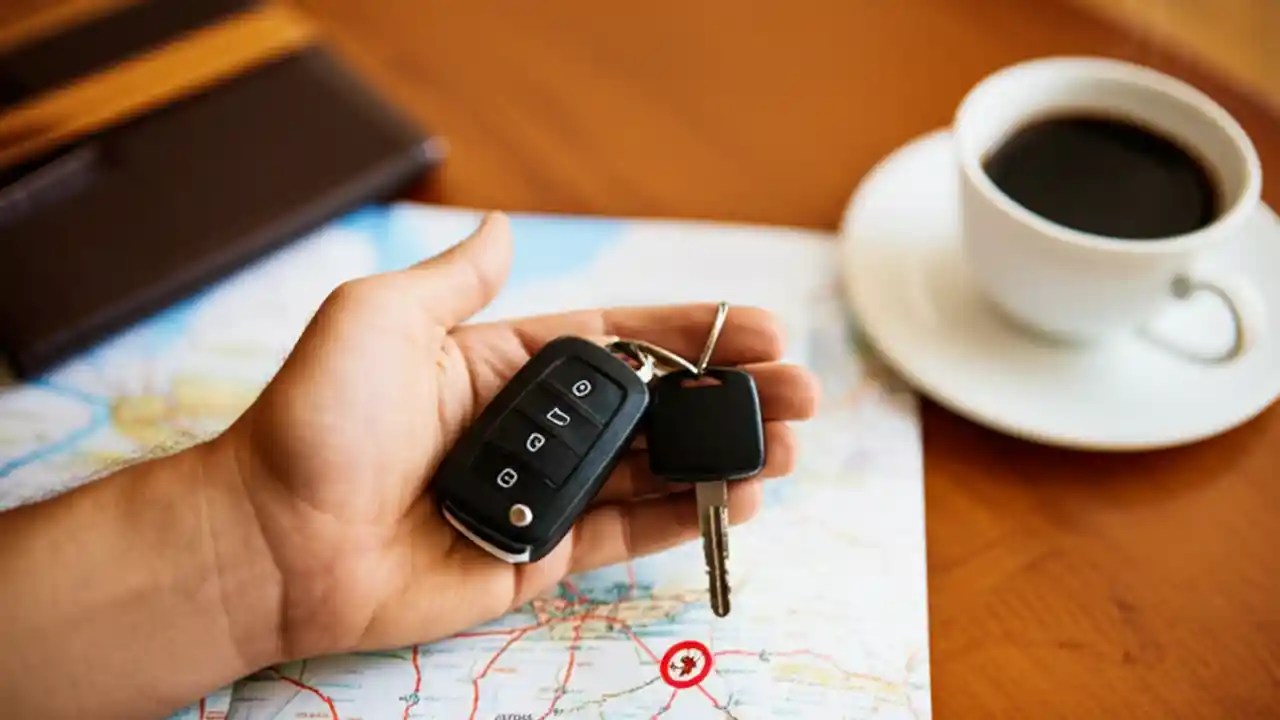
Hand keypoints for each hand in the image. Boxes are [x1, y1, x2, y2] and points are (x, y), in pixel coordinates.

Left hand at [216, 212, 818, 663]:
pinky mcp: (541, 557)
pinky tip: (738, 498)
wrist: (276, 540)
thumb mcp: (380, 319)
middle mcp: (535, 427)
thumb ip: (455, 280)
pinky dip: (688, 517)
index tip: (760, 328)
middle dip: (733, 395)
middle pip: (657, 406)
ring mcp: (544, 495)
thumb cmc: (319, 422)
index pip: (622, 340)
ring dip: (726, 455)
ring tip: (789, 445)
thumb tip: (504, 227)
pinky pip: (627, 533)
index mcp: (504, 361)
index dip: (693, 333)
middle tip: (802, 393)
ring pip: (656, 469)